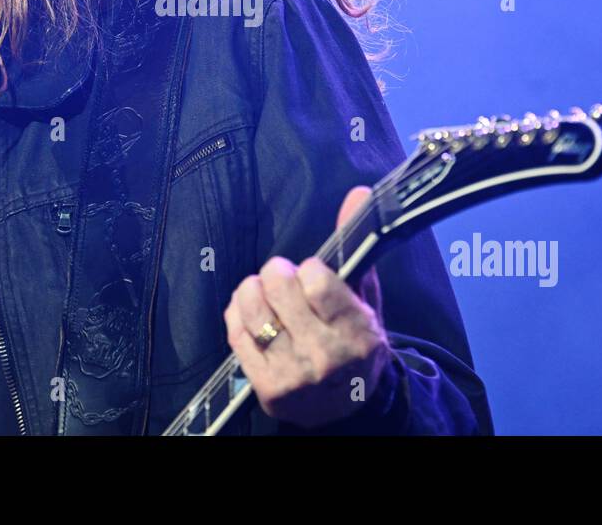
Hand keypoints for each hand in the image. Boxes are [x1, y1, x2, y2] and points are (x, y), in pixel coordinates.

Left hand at [224, 185, 392, 428]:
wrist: (349, 408)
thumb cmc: (356, 343)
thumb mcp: (365, 299)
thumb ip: (356, 247)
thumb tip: (358, 192)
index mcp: (356, 332)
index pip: (316, 278)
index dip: (309, 269)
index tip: (312, 273)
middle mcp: (325, 356)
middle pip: (279, 287)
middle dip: (278, 273)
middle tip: (284, 277)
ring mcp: (292, 374)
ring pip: (252, 308)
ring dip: (253, 290)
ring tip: (265, 292)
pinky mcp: (265, 387)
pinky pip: (236, 333)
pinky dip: (238, 313)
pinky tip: (251, 312)